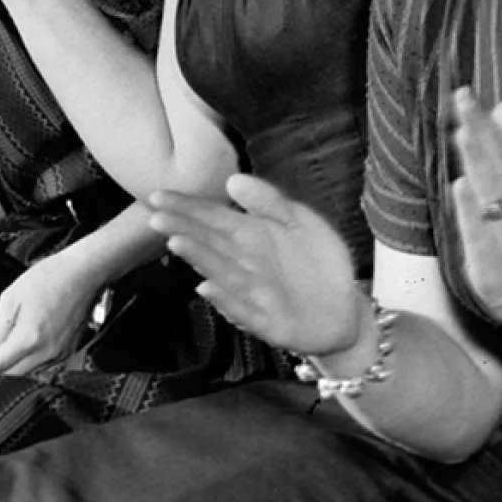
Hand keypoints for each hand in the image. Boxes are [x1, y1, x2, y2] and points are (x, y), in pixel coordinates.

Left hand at [0, 251, 101, 379]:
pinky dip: (27, 358)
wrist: (84, 273)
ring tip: (3, 342)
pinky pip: (41, 364)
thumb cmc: (50, 277)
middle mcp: (46, 352)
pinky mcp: (68, 351)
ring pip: (26, 371)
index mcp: (29, 338)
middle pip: (9, 374)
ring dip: (10, 363)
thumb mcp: (12, 296)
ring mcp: (59, 354)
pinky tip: (23, 340)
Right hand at [149, 174, 361, 354]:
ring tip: (177, 241)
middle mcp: (244, 264)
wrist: (345, 310)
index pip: (212, 218)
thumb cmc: (317, 265)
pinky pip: (243, 310)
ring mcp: (252, 293)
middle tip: (156, 217)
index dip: (186, 207)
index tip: (157, 196)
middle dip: (183, 229)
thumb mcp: (302, 223)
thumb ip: (271, 202)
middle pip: (210, 243)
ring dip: (200, 259)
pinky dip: (225, 300)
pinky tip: (207, 287)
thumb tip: (233, 179)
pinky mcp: (266, 322)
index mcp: (251, 236)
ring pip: (221, 272)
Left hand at [448, 89, 501, 340]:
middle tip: (461, 99)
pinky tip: (459, 188)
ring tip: (461, 133)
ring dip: (476, 160)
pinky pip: (480, 229)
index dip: (483, 119)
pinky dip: (471, 209)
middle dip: (478, 129)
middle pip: (494, 159)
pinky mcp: (490, 254)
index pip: (501, 145)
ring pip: (490, 188)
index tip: (465, 92)